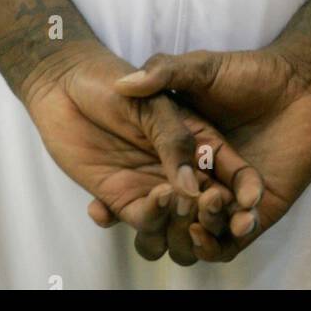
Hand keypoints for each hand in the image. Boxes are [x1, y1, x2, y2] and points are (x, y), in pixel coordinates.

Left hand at [23, 43, 262, 259]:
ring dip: (177, 228)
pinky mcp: (123, 201)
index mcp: (200, 141)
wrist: (63, 84)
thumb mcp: (150, 103)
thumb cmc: (110, 82)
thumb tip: (191, 189)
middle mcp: (183, 170)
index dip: (246, 193)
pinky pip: (142, 225)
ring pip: (180, 227)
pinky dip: (140, 223)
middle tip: (198, 205)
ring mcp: (154, 187)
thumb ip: (174, 140)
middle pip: (211, 209)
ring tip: (160, 200)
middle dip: (211, 216)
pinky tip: (108, 206)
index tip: (247, 205)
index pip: (234, 174)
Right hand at [100, 46, 310, 260]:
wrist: (303, 82)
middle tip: (152, 210)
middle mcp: (203, 177)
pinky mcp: (259, 210)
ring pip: (198, 233)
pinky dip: (220, 244)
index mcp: (183, 149)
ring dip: (188, 236)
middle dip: (156, 222)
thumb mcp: (201, 67)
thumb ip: (165, 72)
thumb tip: (123, 82)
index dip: (121, 198)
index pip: (146, 183)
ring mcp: (230, 195)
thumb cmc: (250, 71)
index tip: (99, 205)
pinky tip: (213, 232)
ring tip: (187, 222)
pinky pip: (233, 241)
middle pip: (169, 215)